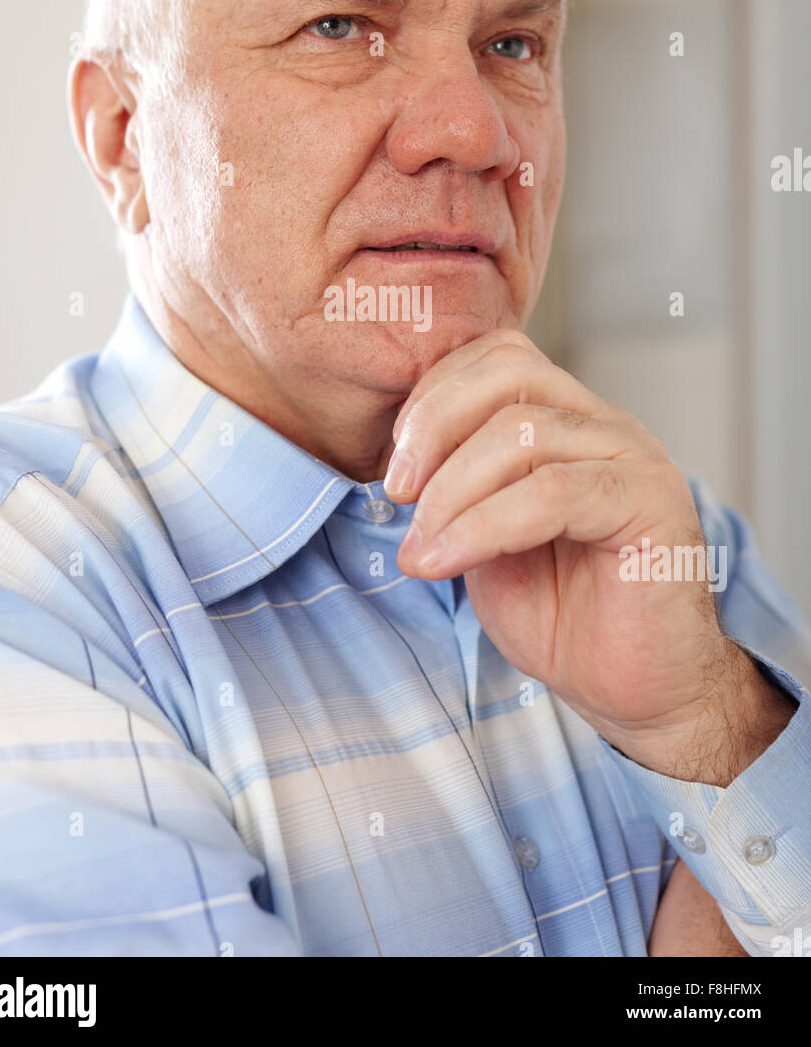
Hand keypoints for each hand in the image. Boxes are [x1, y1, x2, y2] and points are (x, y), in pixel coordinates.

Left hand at [385, 329, 794, 782]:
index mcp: (568, 418)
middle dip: (433, 425)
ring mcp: (634, 457)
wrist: (635, 691)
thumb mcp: (482, 535)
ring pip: (523, 432)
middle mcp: (605, 424)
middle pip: (508, 372)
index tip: (394, 466)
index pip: (497, 355)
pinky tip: (443, 562)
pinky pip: (552, 494)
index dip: (432, 396)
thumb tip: (396, 461)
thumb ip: (454, 485)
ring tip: (420, 551)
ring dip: (450, 492)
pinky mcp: (652, 503)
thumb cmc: (560, 614)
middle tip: (397, 494)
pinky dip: (481, 526)